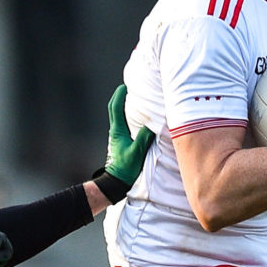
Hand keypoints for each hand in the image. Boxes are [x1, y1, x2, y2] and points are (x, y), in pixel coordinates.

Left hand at [93, 84, 155, 202]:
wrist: (117, 181)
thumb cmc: (126, 168)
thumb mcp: (137, 153)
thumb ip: (144, 138)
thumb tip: (152, 124)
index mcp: (118, 130)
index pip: (115, 108)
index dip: (119, 95)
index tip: (125, 85)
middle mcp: (116, 130)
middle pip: (114, 108)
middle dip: (120, 95)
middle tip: (129, 87)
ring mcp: (118, 135)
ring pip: (118, 114)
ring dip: (123, 104)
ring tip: (135, 97)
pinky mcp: (121, 140)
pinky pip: (123, 122)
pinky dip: (127, 114)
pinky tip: (137, 116)